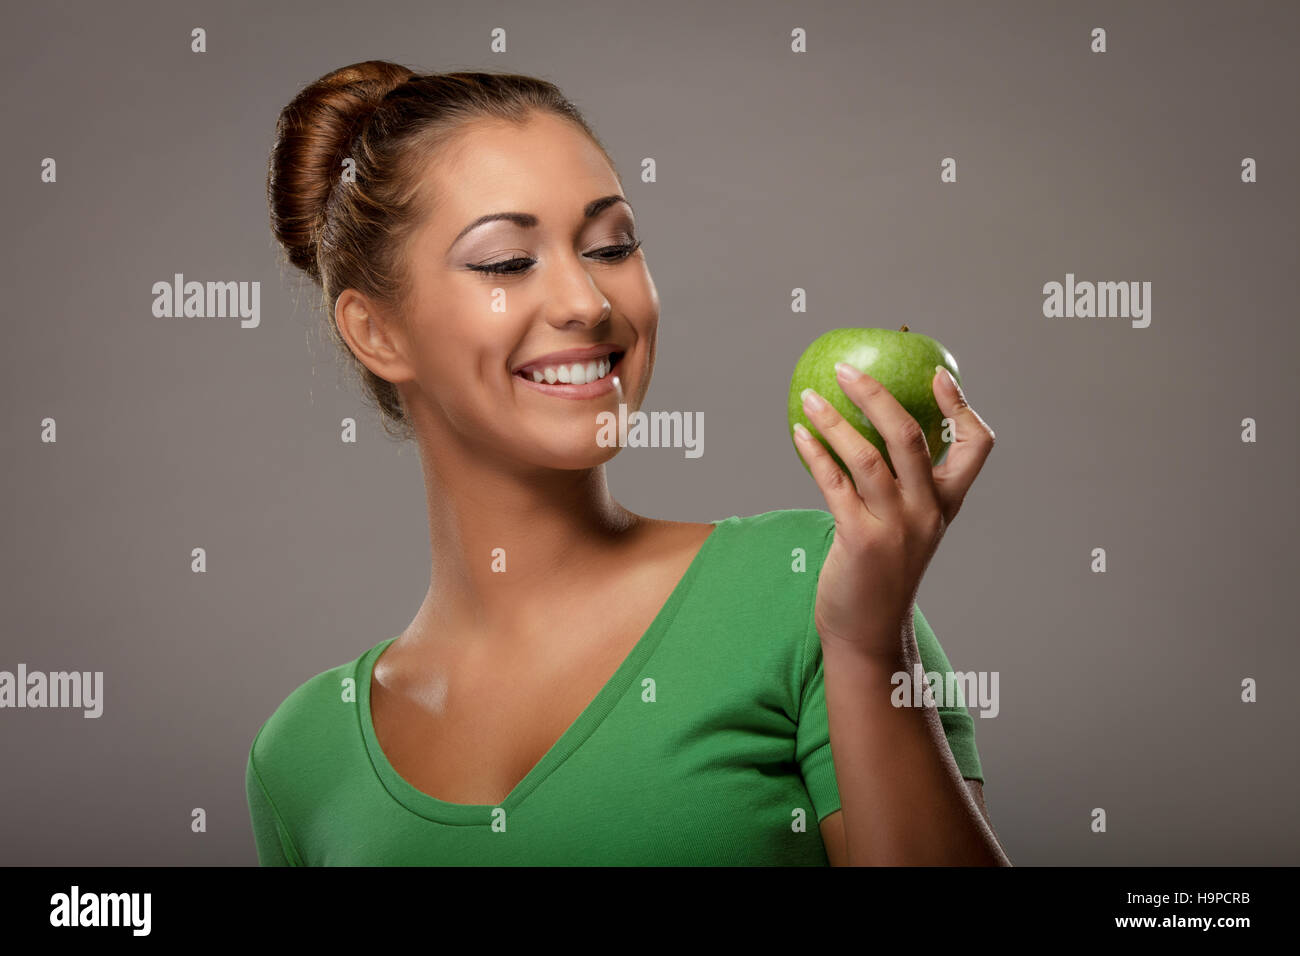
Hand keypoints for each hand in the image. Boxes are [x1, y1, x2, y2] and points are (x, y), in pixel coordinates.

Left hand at [793, 363, 994, 658]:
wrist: (869, 632)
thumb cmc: (883, 572)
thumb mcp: (908, 526)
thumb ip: (903, 485)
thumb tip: (873, 429)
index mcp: (946, 503)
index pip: (975, 446)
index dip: (961, 407)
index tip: (938, 376)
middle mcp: (927, 511)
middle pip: (911, 438)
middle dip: (878, 396)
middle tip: (847, 369)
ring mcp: (896, 527)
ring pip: (868, 457)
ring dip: (835, 421)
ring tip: (811, 396)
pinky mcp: (860, 541)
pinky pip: (835, 484)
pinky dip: (816, 453)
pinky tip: (800, 433)